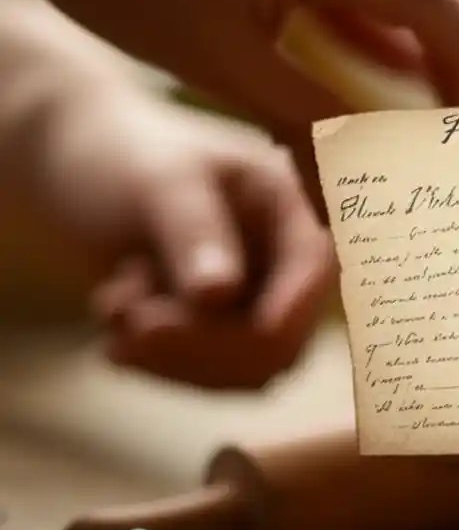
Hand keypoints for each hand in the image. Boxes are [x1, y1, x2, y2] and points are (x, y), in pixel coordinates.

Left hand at [38, 96, 335, 388]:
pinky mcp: (218, 329)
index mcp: (287, 205)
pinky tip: (115, 317)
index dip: (293, 308)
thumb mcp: (159, 182)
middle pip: (282, 337)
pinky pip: (210, 375)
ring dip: (175, 355)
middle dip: (207, 343)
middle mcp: (282, 258)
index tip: (258, 336)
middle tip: (133, 324)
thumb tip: (220, 294)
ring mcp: (252, 297)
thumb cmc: (122, 154)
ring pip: (246, 369)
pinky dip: (158, 360)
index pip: (314, 268)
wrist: (74, 162)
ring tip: (114, 308)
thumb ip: (194, 232)